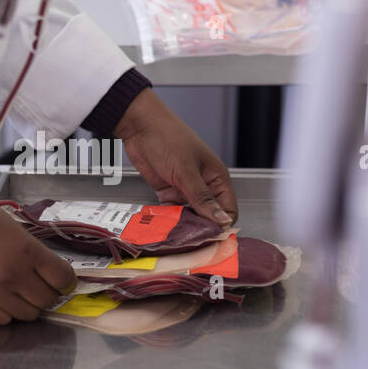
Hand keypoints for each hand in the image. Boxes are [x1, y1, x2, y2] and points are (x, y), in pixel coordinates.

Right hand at [0, 192, 76, 324]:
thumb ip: (30, 250)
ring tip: (22, 291)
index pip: (62, 278)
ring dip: (29, 305)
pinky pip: (1, 319)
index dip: (67, 280)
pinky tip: (3, 298)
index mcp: (25, 251)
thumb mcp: (10, 226)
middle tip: (42, 283)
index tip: (63, 278)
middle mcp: (12, 275)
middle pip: (47, 300)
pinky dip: (7, 312)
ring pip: (27, 315)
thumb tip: (47, 269)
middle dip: (49, 292)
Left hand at [114, 88, 237, 226]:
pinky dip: (169, 219)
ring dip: (184, 225)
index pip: (227, 209)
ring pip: (190, 216)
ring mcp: (185, 189)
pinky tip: (165, 225)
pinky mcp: (168, 191)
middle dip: (202, 229)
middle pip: (208, 216)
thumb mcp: (187, 171)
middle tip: (193, 241)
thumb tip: (222, 221)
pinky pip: (172, 212)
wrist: (140, 127)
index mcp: (216, 178)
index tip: (213, 239)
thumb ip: (202, 198)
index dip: (222, 225)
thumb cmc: (168, 137)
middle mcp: (203, 185)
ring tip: (178, 235)